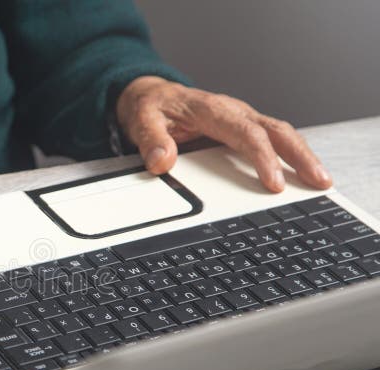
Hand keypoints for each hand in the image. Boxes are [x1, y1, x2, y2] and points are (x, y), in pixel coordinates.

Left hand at [115, 76, 331, 191]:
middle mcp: (233, 112)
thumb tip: (162, 161)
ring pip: (280, 134)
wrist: (150, 96)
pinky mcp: (242, 130)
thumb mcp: (141, 120)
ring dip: (302, 156)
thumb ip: (150, 141)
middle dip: (300, 156)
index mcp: (212, 109)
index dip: (263, 158)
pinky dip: (290, 156)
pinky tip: (300, 174)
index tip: (273, 183)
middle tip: (318, 180)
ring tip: (320, 181)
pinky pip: (272, 141)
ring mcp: (241, 120)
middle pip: (276, 130)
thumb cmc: (149, 107)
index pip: (246, 133)